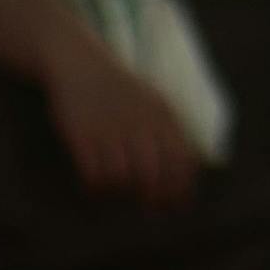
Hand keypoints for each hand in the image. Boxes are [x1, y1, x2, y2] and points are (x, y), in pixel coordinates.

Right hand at [42, 54, 201, 206]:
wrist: (80, 62)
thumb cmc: (121, 89)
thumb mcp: (155, 102)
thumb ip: (172, 132)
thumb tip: (189, 172)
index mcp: (162, 116)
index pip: (182, 161)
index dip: (181, 189)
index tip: (176, 206)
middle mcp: (139, 123)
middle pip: (153, 175)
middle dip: (154, 198)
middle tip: (149, 207)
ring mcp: (109, 129)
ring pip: (123, 178)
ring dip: (123, 191)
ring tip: (119, 190)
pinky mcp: (81, 134)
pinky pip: (94, 174)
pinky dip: (97, 187)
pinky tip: (96, 185)